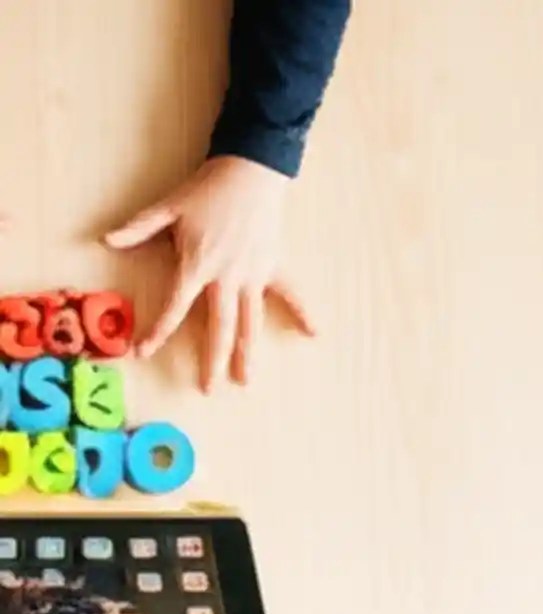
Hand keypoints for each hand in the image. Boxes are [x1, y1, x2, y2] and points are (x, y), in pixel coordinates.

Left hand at [104, 156, 314, 391]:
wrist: (250, 173)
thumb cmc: (208, 190)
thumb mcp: (169, 207)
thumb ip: (139, 228)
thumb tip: (106, 239)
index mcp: (198, 265)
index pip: (175, 307)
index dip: (158, 330)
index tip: (145, 352)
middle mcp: (227, 278)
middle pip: (219, 327)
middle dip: (213, 360)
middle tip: (207, 388)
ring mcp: (253, 275)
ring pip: (251, 321)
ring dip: (249, 352)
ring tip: (247, 379)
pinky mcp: (273, 267)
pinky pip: (290, 293)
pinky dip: (303, 311)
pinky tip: (314, 332)